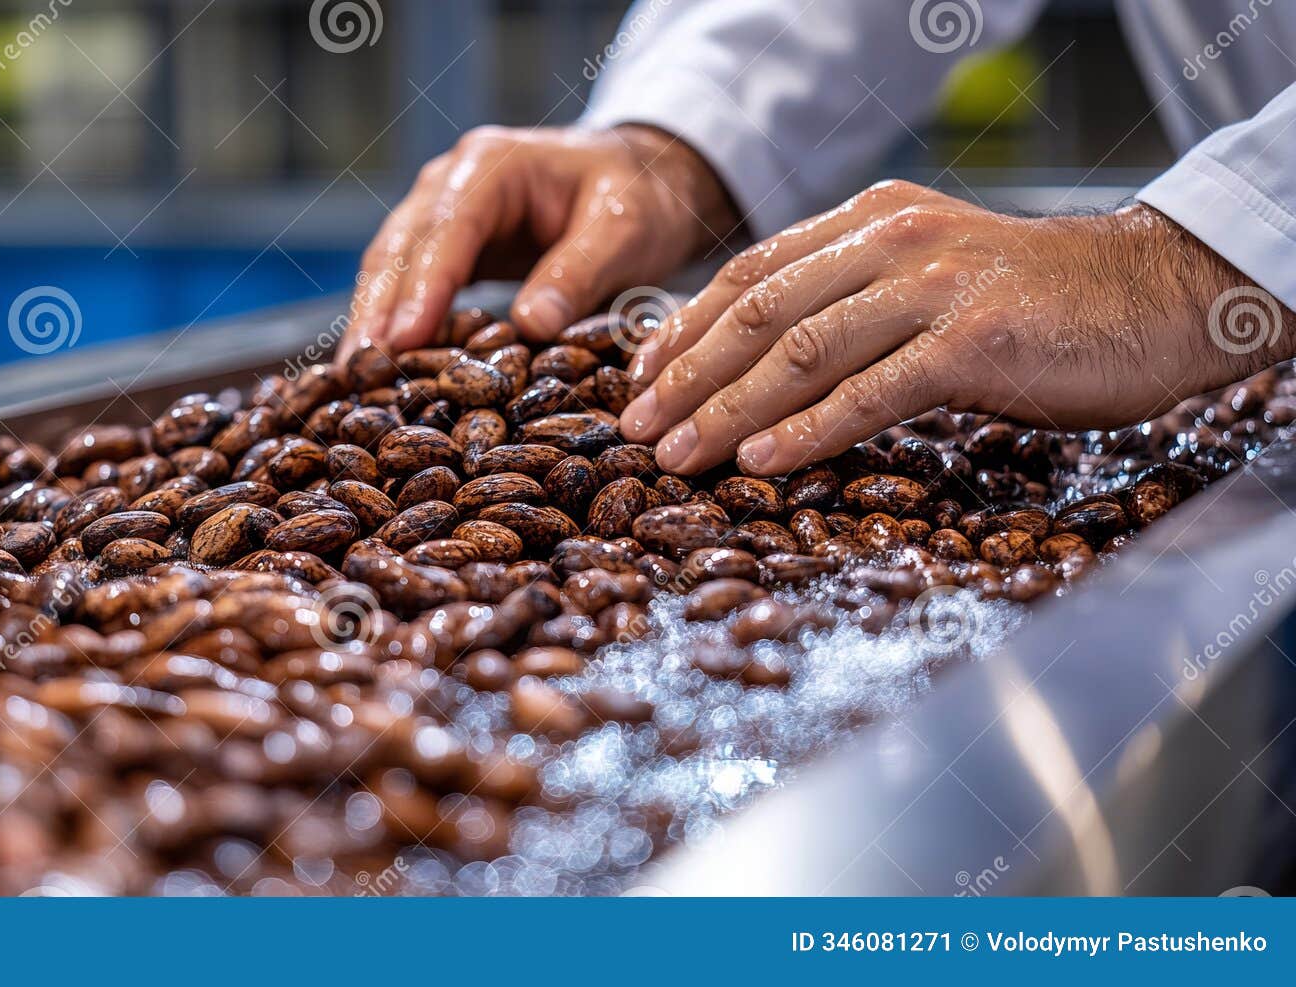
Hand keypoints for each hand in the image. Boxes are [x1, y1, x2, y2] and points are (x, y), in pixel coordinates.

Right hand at [336, 124, 736, 368]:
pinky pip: (410, 285)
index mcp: (492, 166)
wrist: (643, 175)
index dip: (422, 286)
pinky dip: (394, 324)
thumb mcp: (625, 229)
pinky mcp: (449, 248)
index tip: (404, 339)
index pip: (445, 228)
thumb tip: (531, 326)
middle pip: (399, 248)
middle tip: (358, 373)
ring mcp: (444, 213)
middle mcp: (453, 182)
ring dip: (372, 321)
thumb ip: (580, 272)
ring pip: (391, 266)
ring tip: (355, 380)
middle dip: (376, 310)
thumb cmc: (638, 194)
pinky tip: (384, 368)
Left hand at [620, 180, 1292, 475]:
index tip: (639, 382)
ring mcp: (933, 284)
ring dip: (727, 410)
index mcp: (870, 219)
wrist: (1156, 294)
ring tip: (677, 458)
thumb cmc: (1036, 304)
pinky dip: (808, 429)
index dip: (684, 329)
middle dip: (686, 377)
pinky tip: (761, 461)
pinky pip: (871, 390)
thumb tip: (763, 365)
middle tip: (636, 431)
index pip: (749, 273)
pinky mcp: (975, 337)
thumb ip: (854, 301)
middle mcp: (891, 238)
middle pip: (759, 312)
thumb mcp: (930, 280)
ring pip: (801, 350)